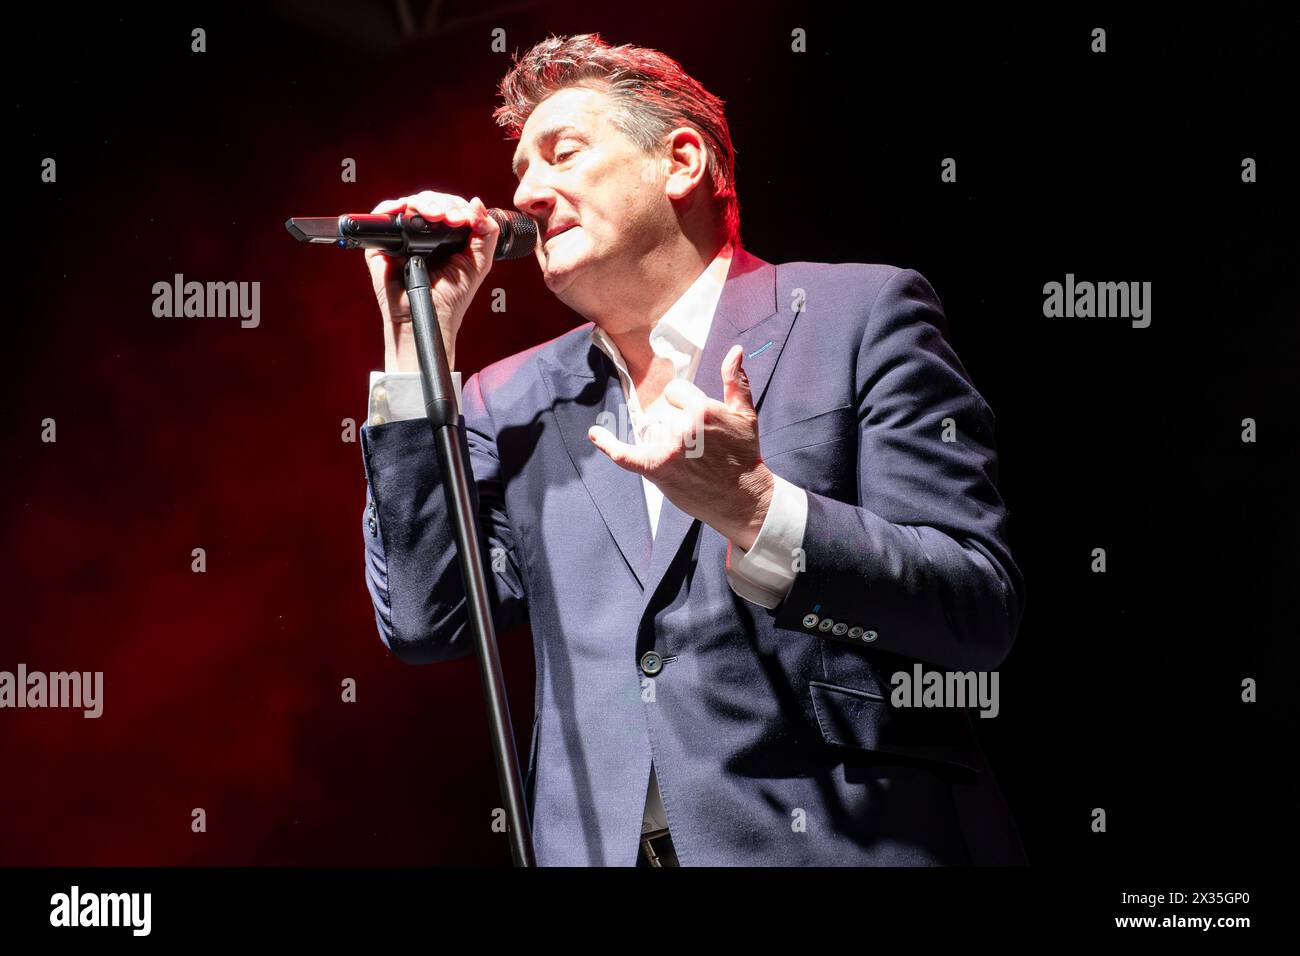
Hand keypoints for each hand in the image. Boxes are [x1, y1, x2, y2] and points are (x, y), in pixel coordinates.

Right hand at [365, 191, 499, 372]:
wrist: (428, 317)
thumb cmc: (451, 297)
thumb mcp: (479, 263)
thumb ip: (486, 234)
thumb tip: (477, 203)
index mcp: (447, 235)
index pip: (451, 206)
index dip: (458, 206)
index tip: (464, 218)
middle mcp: (424, 233)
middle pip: (431, 200)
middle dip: (444, 203)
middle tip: (452, 218)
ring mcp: (403, 236)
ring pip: (410, 203)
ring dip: (425, 203)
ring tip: (437, 216)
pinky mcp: (382, 243)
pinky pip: (382, 215)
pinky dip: (391, 206)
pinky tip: (405, 208)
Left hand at [587, 345, 774, 550]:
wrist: (743, 498)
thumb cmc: (744, 454)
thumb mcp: (744, 414)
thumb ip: (736, 380)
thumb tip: (735, 350)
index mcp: (702, 408)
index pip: (673, 391)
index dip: (684, 404)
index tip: (698, 423)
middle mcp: (683, 426)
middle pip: (661, 412)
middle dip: (676, 425)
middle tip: (699, 448)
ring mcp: (668, 448)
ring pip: (651, 431)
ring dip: (664, 441)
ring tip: (689, 461)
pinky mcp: (657, 468)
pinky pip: (624, 454)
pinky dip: (607, 444)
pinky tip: (595, 433)